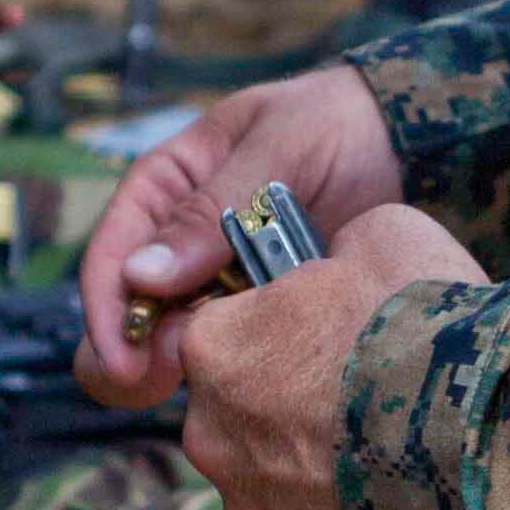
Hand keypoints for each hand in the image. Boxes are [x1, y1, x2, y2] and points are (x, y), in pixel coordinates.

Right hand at [74, 66, 410, 400]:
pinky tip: (255, 378)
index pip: (110, 253)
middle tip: (161, 388)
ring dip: (185, 364)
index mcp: (164, 186)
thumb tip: (141, 276)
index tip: (124, 363)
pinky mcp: (260, 302)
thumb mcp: (274, 150)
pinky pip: (233, 340)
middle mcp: (180, 237)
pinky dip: (235, 362)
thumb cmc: (330, 122)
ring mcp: (219, 274)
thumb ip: (211, 210)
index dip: (107, 313)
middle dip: (137, 355)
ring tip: (214, 384)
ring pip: (176, 333)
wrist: (401, 140)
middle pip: (133, 308)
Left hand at [153, 200, 483, 509]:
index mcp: (217, 348)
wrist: (485, 449)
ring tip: (400, 458)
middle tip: (372, 397)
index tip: (334, 330)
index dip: (284, 327)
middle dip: (294, 406)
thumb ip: (340, 249)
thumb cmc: (428, 331)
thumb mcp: (386, 235)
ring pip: (276, 486)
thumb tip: (340, 260)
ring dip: (320, 473)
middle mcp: (212, 438)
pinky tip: (406, 507)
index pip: (226, 331)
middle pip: (244, 416)